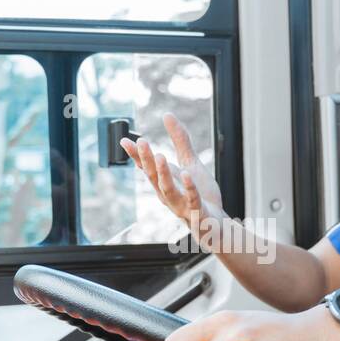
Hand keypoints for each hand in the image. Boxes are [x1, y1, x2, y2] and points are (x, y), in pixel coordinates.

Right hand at [120, 113, 224, 242]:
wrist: (216, 225)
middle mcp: (168, 194)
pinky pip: (192, 200)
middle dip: (146, 160)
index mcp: (164, 182)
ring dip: (163, 174)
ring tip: (159, 156)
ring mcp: (181, 205)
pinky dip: (189, 188)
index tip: (124, 140)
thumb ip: (180, 141)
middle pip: (154, 176)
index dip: (135, 155)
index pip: (146, 167)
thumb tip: (166, 115)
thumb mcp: (190, 163)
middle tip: (141, 142)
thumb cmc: (200, 195)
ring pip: (168, 190)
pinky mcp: (197, 212)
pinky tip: (187, 175)